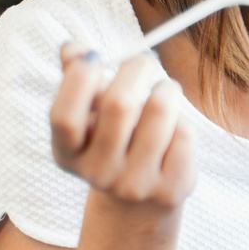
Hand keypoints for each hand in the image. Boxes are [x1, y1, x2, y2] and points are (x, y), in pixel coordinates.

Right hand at [50, 43, 196, 211]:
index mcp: (67, 154)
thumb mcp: (89, 115)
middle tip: (144, 61)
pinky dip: (183, 119)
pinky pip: (184, 133)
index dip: (78, 80)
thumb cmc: (112, 141)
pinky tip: (174, 128)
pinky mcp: (171, 189)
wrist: (138, 202)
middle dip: (136, 69)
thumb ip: (76, 79)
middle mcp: (98, 174)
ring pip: (160, 111)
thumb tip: (73, 47)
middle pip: (119, 104)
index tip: (95, 56)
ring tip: (165, 91)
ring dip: (167, 89)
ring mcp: (135, 185)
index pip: (64, 116)